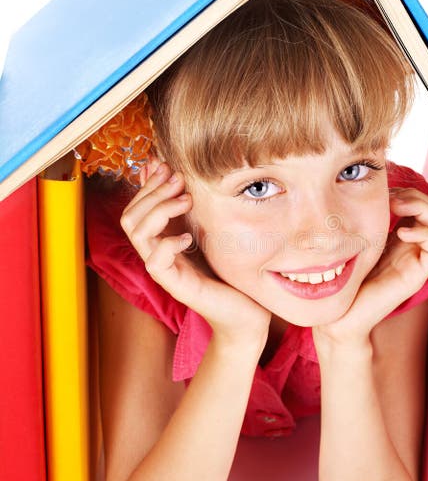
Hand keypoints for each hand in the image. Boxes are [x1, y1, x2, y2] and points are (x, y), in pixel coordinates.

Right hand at [120, 160, 271, 346]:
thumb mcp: (209, 232)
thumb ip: (191, 209)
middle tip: (179, 180)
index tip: (167, 167)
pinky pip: (155, 262)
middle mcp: (156, 255)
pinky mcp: (176, 286)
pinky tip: (189, 238)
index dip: (147, 185)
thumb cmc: (228, 272)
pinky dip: (169, 244)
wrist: (245, 314)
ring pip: (137, 235)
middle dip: (152, 193)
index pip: (134, 208)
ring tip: (186, 201)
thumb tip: (175, 175)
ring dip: (160, 210)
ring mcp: (164, 271)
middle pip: (130, 218)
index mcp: (161, 240)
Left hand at [313, 188, 427, 347]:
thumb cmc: (344, 279)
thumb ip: (367, 221)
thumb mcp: (355, 241)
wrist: (340, 316)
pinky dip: (425, 233)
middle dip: (418, 196)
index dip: (409, 191)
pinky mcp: (416, 276)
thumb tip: (368, 193)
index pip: (422, 205)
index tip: (386, 192)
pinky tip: (402, 232)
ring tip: (399, 209)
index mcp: (400, 238)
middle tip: (394, 198)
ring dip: (424, 209)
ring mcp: (416, 261)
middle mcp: (412, 248)